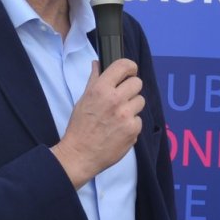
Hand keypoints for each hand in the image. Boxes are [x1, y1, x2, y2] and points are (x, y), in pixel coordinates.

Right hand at [50, 59, 143, 188]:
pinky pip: (139, 120)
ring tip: (118, 116)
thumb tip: (97, 64)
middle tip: (122, 98)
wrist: (81, 154)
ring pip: (140, 101)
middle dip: (131, 89)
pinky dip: (131, 124)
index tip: (129, 72)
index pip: (124, 66)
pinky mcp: (133, 129)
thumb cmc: (80, 127)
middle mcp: (115, 100)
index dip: (130, 67)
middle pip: (137, 83)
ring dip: (132, 107)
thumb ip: (94, 80)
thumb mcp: (83, 100)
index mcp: (101, 89)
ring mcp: (126, 115)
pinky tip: (119, 129)